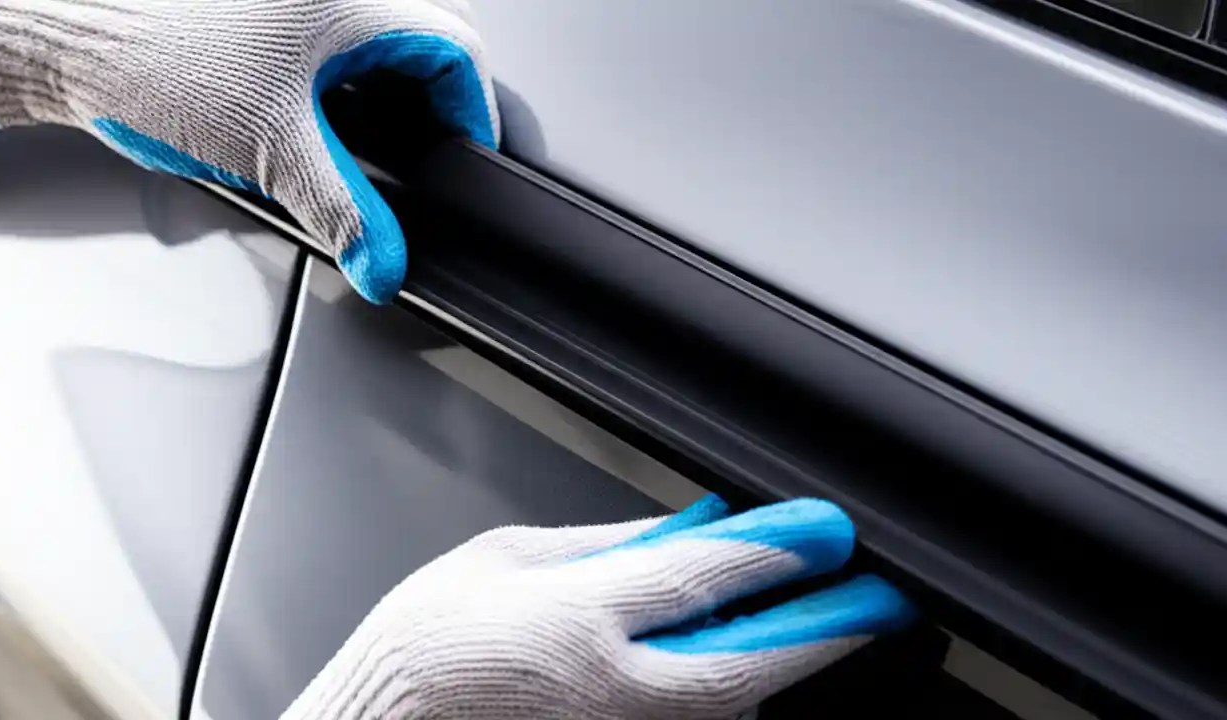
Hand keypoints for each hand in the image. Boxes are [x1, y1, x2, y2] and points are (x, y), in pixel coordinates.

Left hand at [0, 0, 497, 302]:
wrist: (71, 42)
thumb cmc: (152, 65)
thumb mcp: (270, 153)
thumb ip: (344, 214)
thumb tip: (387, 264)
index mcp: (351, 3)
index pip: (456, 53)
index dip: (473, 115)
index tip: (465, 163)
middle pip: (428, 53)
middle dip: (435, 116)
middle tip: (427, 169)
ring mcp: (306, 9)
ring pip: (386, 56)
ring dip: (394, 108)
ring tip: (378, 158)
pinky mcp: (278, 24)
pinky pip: (344, 57)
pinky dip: (352, 100)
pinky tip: (327, 139)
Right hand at [283, 495, 915, 718]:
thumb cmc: (424, 655)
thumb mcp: (507, 559)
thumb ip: (610, 545)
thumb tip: (686, 525)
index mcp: (578, 623)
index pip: (709, 576)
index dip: (783, 548)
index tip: (830, 530)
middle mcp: (614, 693)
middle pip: (753, 658)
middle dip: (829, 624)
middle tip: (880, 595)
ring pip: (738, 705)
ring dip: (791, 662)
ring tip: (827, 622)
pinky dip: (735, 693)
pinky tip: (752, 665)